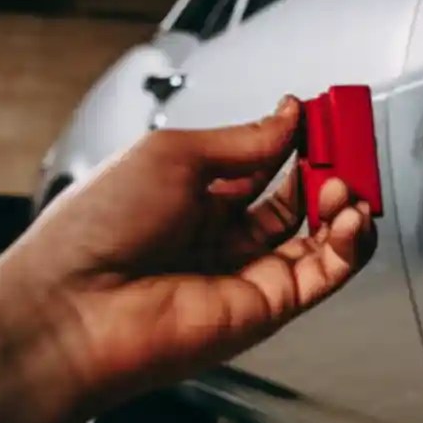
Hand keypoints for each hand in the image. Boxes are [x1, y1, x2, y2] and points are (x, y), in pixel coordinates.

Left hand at [1, 96, 375, 410]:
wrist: (72, 307)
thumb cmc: (95, 230)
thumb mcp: (174, 156)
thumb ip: (244, 141)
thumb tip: (289, 117)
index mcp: (194, 195)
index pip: (266, 162)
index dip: (300, 138)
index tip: (325, 115)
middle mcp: (223, 235)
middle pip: (298, 198)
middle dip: (330, 168)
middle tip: (349, 144)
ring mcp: (247, 272)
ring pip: (320, 238)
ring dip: (344, 205)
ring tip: (345, 182)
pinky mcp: (268, 307)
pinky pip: (324, 275)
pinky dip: (349, 246)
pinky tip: (351, 217)